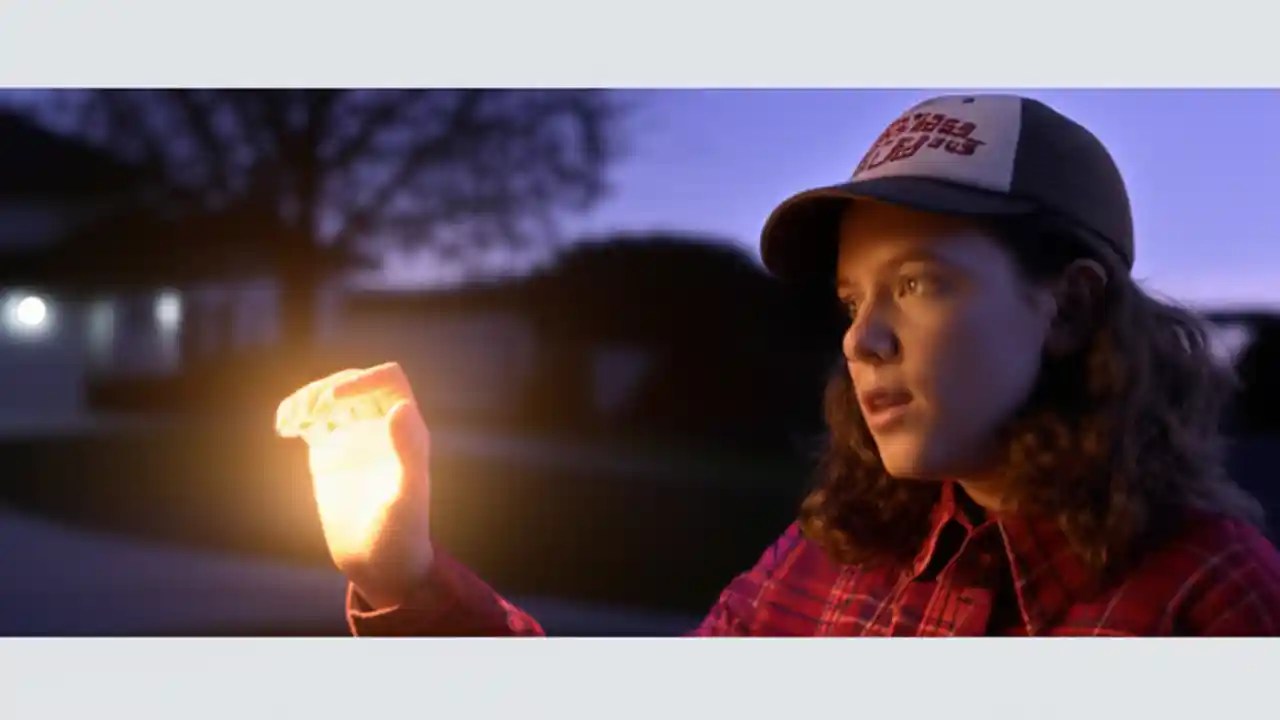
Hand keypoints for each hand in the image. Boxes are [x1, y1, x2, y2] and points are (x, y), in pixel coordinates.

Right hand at [275, 362, 434, 608]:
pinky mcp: (329, 450)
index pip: (388, 380)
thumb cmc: (400, 532)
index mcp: (407, 428)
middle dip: (327, 389)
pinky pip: (311, 418)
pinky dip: (294, 413)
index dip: (362, 379)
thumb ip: (408, 453)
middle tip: (309, 417)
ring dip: (307, 398)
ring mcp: (354, 436)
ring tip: (291, 422)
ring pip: (330, 396)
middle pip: (354, 382)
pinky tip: (284, 427)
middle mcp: (382, 426)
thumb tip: (400, 407)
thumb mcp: (406, 495)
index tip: (334, 400)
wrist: (378, 561)